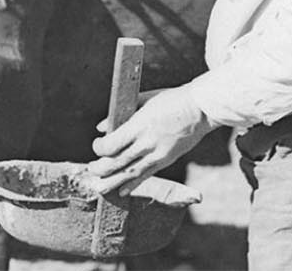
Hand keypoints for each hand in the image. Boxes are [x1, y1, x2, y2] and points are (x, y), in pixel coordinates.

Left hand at [86, 86, 214, 196]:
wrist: (201, 109)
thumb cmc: (171, 99)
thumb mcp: (144, 100)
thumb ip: (121, 114)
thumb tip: (101, 127)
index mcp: (140, 124)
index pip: (112, 144)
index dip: (99, 149)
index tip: (96, 146)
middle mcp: (147, 142)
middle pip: (118, 161)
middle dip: (101, 168)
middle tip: (91, 170)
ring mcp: (158, 154)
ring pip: (130, 172)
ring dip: (113, 181)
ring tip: (99, 188)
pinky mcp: (166, 160)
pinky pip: (147, 175)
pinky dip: (133, 185)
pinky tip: (122, 191)